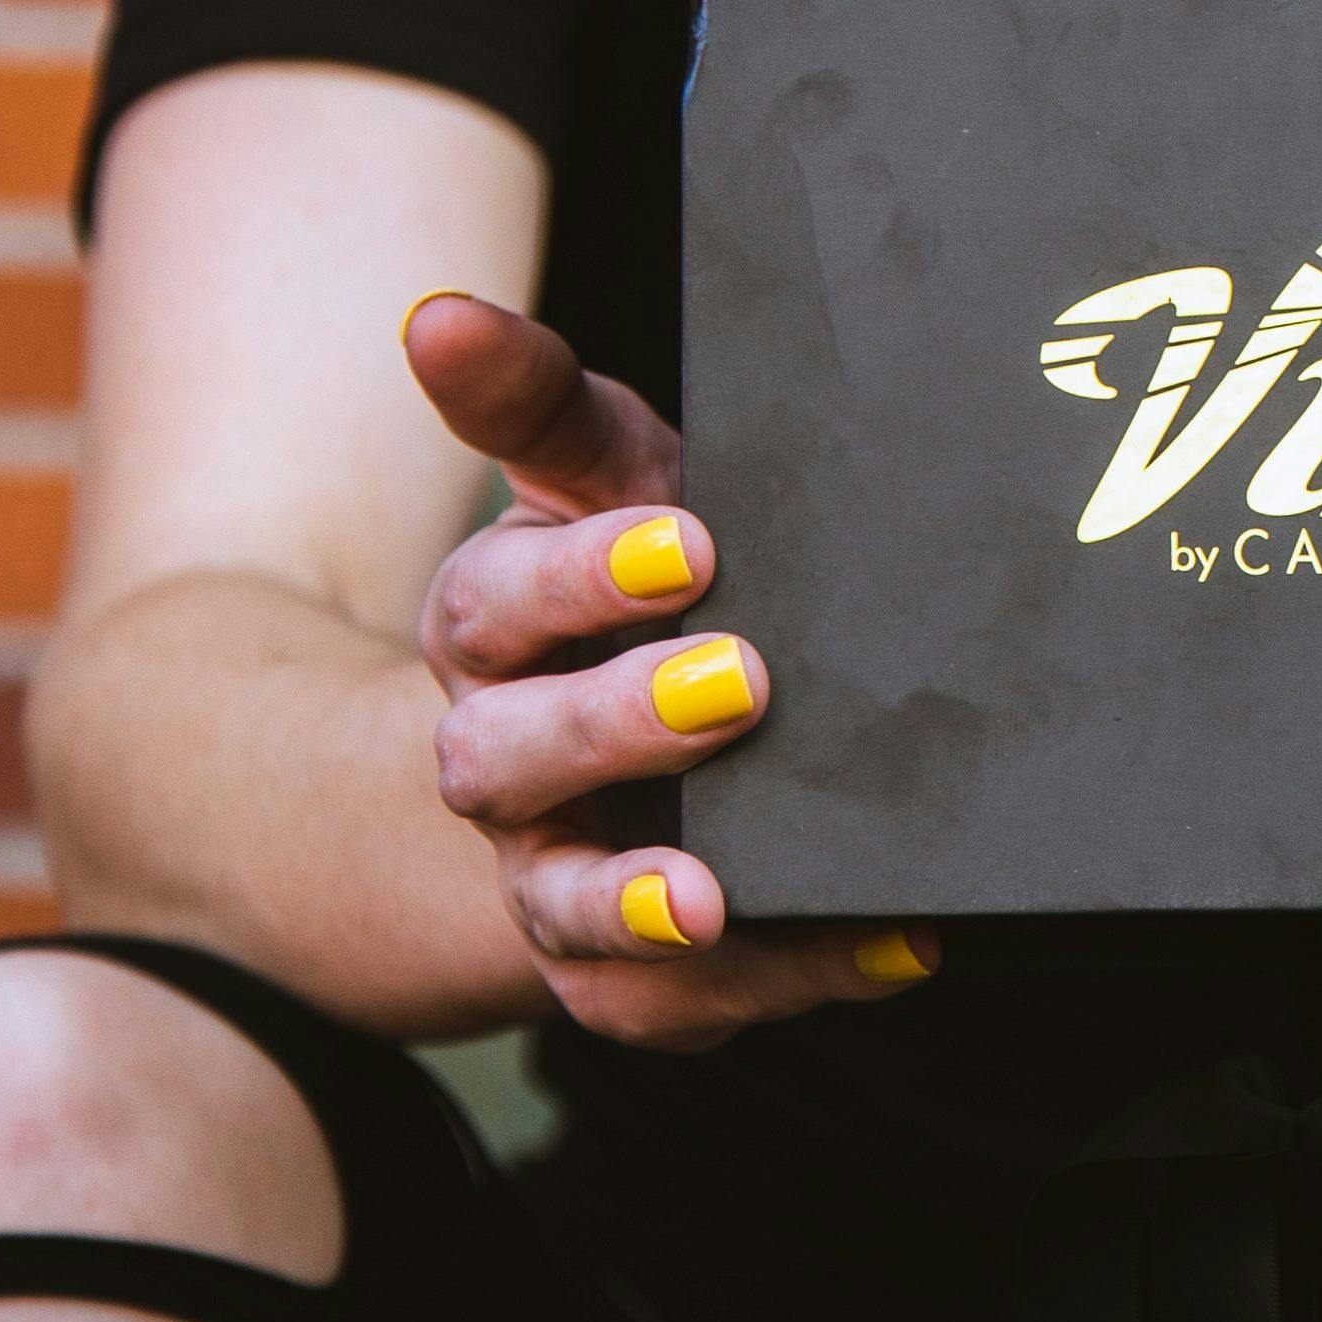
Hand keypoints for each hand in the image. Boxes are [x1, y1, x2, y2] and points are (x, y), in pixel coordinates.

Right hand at [405, 293, 937, 1051]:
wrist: (653, 717)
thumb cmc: (650, 563)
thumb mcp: (605, 469)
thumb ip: (535, 399)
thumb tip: (435, 316)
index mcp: (492, 624)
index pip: (496, 598)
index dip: (580, 576)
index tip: (688, 540)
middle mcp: (500, 758)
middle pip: (505, 758)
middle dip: (617, 723)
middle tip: (743, 680)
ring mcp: (554, 872)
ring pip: (561, 907)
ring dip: (635, 903)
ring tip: (714, 893)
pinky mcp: (624, 970)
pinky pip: (670, 1005)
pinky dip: (773, 982)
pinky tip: (886, 941)